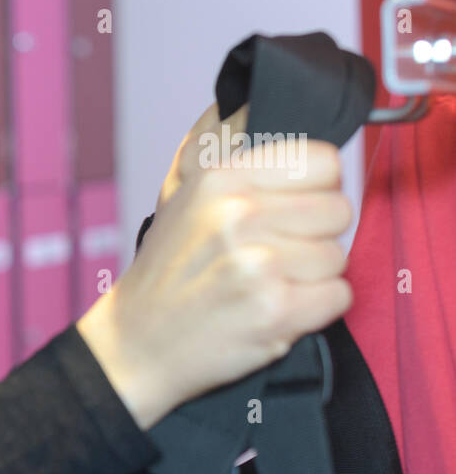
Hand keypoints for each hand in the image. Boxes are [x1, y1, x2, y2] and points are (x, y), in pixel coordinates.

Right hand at [78, 103, 353, 430]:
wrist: (135, 345)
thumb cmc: (166, 276)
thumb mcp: (186, 200)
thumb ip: (240, 165)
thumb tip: (289, 128)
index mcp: (220, 179)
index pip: (324, 160)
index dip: (315, 189)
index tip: (290, 210)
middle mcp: (238, 215)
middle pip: (338, 210)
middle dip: (313, 236)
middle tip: (272, 255)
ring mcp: (258, 264)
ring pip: (338, 257)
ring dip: (311, 277)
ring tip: (263, 286)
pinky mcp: (275, 310)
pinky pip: (339, 297)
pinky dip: (314, 310)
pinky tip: (274, 310)